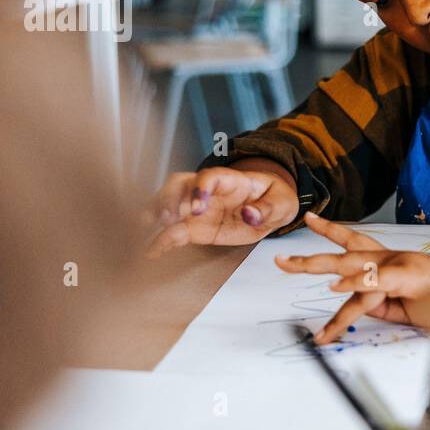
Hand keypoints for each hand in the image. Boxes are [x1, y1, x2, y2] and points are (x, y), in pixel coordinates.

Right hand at [145, 158, 296, 255]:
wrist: (272, 207)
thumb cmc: (275, 197)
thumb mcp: (281, 201)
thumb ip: (267, 208)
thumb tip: (250, 214)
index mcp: (231, 180)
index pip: (209, 177)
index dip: (200, 189)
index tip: (198, 207)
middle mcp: (209, 191)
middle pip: (180, 185)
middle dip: (168, 199)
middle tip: (166, 218)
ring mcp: (198, 209)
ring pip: (169, 204)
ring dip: (156, 215)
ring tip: (148, 231)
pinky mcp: (196, 228)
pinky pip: (174, 232)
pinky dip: (161, 241)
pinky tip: (151, 251)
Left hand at [273, 211, 429, 343]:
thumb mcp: (400, 307)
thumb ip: (376, 303)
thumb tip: (353, 303)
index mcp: (387, 262)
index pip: (354, 241)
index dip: (331, 230)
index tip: (309, 218)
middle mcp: (388, 258)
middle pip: (343, 253)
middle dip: (309, 258)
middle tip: (280, 260)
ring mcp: (396, 265)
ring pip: (351, 264)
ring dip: (320, 266)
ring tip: (293, 266)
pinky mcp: (405, 278)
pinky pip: (374, 282)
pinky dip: (354, 285)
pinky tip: (335, 288)